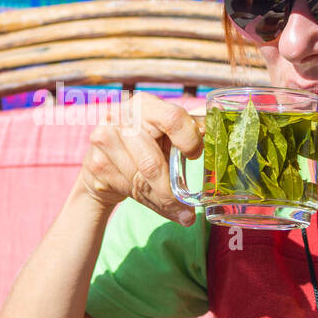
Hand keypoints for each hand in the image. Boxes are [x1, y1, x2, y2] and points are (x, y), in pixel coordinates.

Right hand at [76, 91, 204, 224]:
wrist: (103, 161)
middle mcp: (121, 117)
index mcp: (145, 104)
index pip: (172, 119)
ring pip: (141, 182)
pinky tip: (159, 207)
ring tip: (178, 213)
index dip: (189, 141)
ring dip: (163, 203)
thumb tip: (221, 120)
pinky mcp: (97, 163)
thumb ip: (190, 128)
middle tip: (189, 210)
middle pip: (152, 163)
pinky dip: (150, 204)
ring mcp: (104, 139)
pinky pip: (129, 190)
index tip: (196, 155)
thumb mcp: (166, 133)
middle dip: (172, 193)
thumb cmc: (145, 143)